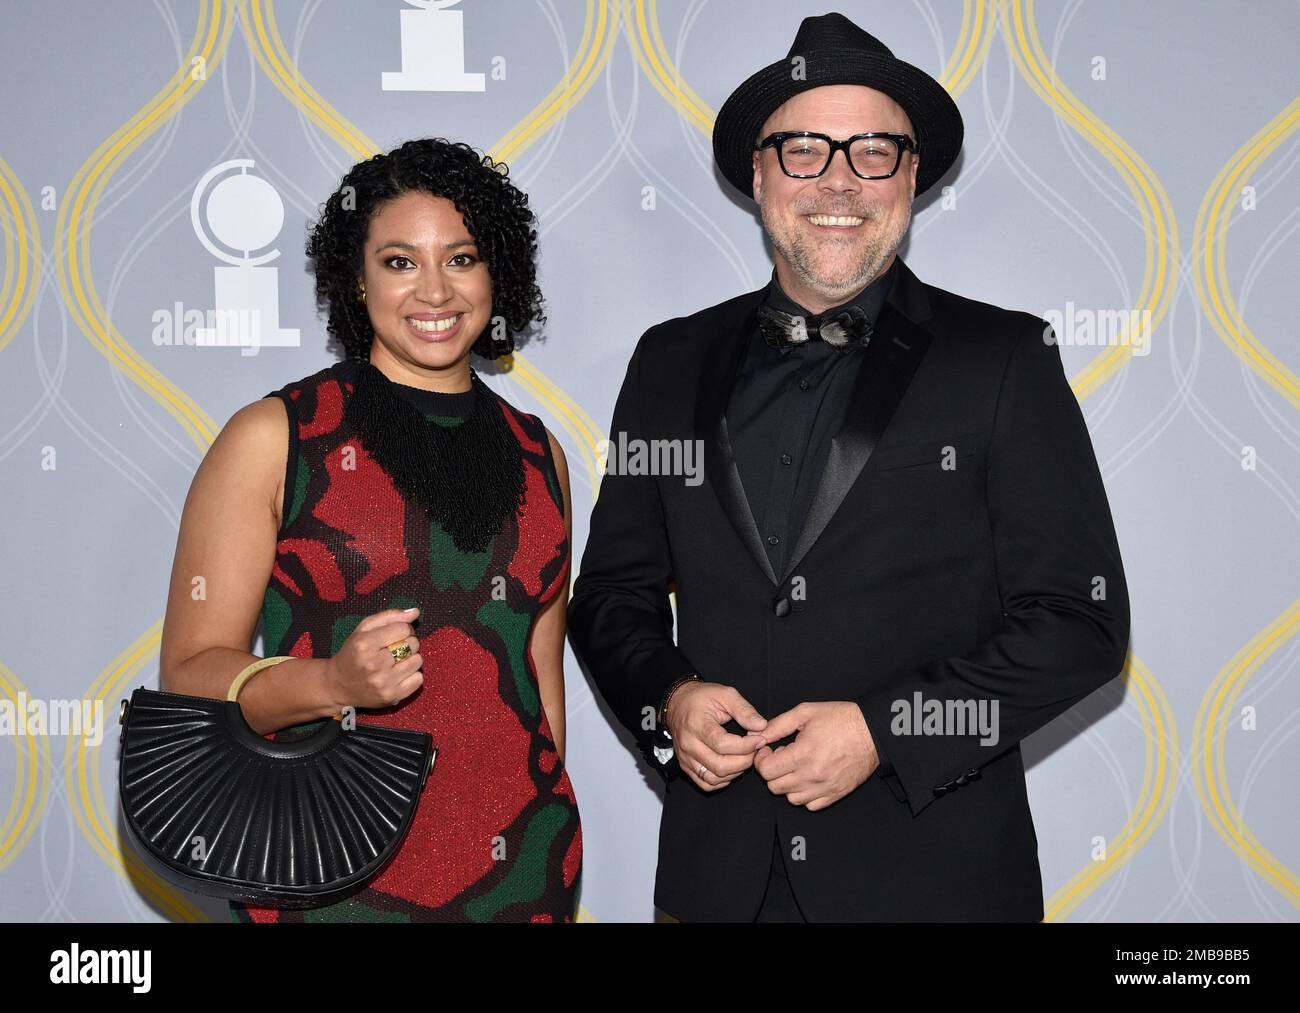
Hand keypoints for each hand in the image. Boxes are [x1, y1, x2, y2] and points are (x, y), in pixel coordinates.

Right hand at [323, 607, 424, 710]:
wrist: (337, 686)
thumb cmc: (353, 653)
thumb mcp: (363, 629)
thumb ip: (389, 616)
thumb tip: (416, 612)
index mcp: (365, 644)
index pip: (403, 629)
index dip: (403, 629)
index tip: (394, 635)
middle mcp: (374, 664)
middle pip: (413, 644)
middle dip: (408, 642)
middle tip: (394, 648)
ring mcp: (383, 683)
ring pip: (418, 661)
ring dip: (411, 659)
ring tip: (396, 661)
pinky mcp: (391, 697)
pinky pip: (419, 680)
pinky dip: (413, 675)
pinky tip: (399, 674)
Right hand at [665, 681, 767, 791]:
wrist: (677, 704)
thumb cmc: (701, 698)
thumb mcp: (725, 694)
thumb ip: (744, 710)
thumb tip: (761, 726)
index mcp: (697, 725)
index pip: (723, 744)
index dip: (746, 746)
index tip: (759, 740)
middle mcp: (689, 745)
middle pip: (720, 765)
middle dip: (744, 761)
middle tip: (754, 751)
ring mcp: (686, 758)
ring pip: (714, 778)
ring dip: (735, 772)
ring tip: (744, 758)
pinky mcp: (686, 767)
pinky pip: (706, 784)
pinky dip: (722, 780)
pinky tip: (731, 767)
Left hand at [753, 701, 877, 809]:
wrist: (872, 732)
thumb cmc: (840, 719)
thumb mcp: (805, 713)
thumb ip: (777, 725)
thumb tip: (757, 735)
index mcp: (803, 754)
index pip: (766, 771)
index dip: (762, 759)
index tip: (769, 750)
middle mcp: (812, 775)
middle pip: (774, 787)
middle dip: (772, 771)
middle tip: (781, 757)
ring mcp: (824, 788)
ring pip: (791, 798)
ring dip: (787, 784)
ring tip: (795, 767)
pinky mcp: (835, 794)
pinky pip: (810, 805)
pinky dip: (805, 795)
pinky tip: (808, 778)